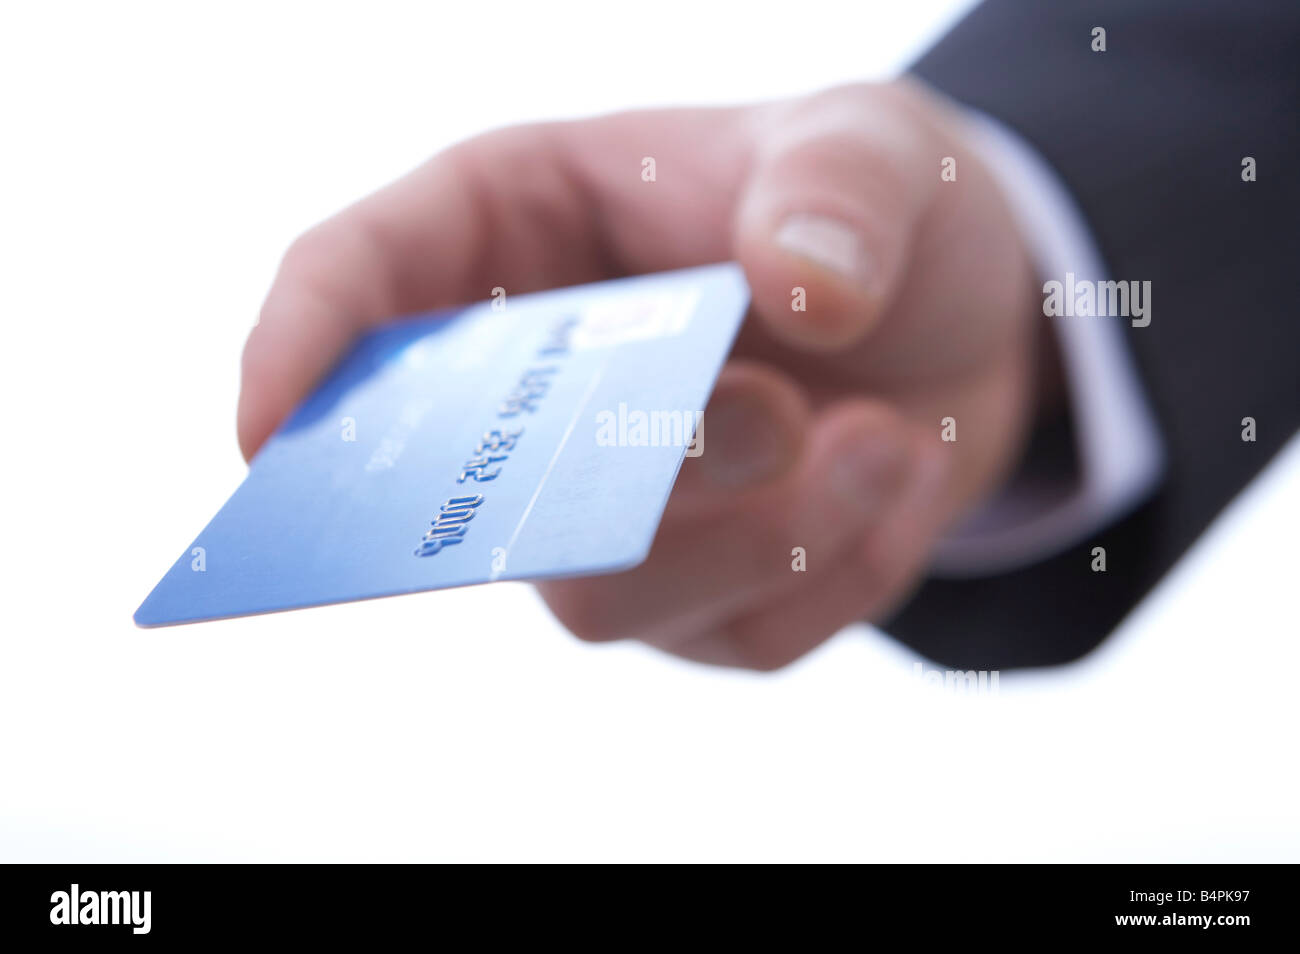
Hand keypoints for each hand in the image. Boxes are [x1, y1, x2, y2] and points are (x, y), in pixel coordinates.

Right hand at [238, 79, 1041, 669]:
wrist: (965, 324)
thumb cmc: (874, 211)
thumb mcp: (874, 150)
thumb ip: (837, 195)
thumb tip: (797, 292)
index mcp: (522, 233)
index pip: (359, 280)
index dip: (295, 351)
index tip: (263, 437)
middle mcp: (537, 391)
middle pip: (485, 487)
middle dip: (642, 475)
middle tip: (785, 417)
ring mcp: (603, 510)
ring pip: (608, 598)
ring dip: (772, 532)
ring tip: (889, 438)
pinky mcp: (687, 594)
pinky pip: (740, 637)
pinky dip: (847, 567)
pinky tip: (902, 472)